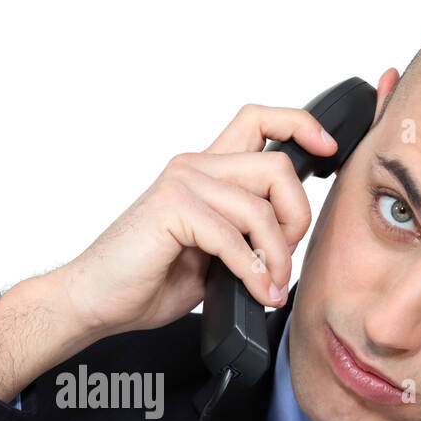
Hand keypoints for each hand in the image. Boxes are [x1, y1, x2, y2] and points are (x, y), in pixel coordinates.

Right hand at [58, 103, 338, 338]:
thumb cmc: (144, 279)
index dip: (301, 125)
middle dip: (297, 217)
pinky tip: (255, 292)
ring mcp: (182, 184)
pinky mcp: (172, 209)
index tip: (327, 151)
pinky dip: (253, 270)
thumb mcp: (211, 254)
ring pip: (261, 207)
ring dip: (277, 257)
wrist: (93, 300)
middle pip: (278, 166)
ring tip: (270, 287)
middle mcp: (194, 167)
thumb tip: (285, 247)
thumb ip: (244, 236)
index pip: (260, 120)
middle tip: (284, 259)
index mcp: (204, 171)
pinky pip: (234, 236)